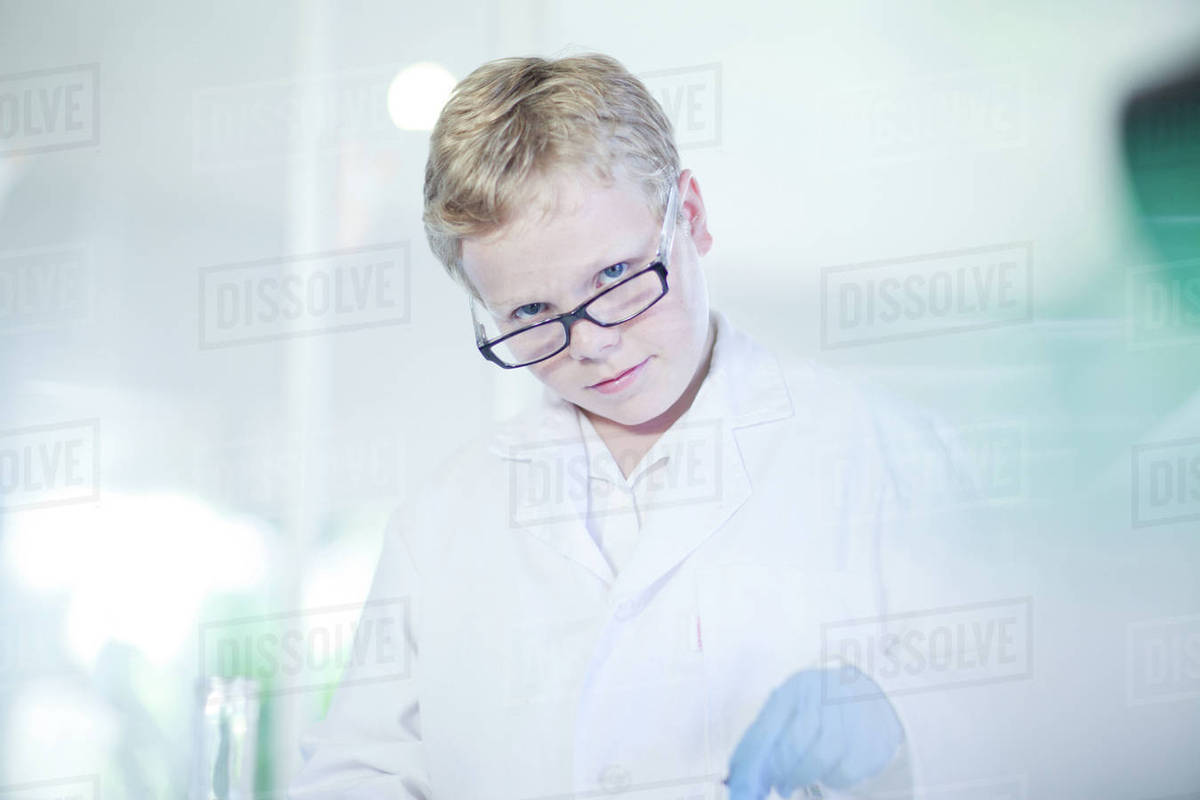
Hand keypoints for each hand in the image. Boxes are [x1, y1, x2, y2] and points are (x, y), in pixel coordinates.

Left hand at [725, 665, 902, 798]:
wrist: (869, 697)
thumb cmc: (820, 707)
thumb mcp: (790, 709)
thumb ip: (763, 738)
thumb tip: (737, 776)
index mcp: (798, 687)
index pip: (769, 726)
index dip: (755, 760)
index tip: (745, 785)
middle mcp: (826, 696)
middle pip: (796, 743)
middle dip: (781, 771)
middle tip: (778, 785)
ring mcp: (853, 717)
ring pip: (821, 759)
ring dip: (804, 776)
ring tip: (798, 779)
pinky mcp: (872, 740)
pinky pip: (845, 771)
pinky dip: (832, 778)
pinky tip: (827, 771)